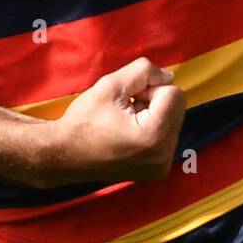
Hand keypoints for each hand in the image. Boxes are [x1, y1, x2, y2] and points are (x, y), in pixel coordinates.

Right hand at [42, 57, 185, 187]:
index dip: (149, 88)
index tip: (126, 100)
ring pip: (173, 121)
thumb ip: (144, 71)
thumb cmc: (84, 120)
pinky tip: (130, 134)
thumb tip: (169, 77)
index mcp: (154, 136)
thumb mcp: (111, 84)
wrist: (65, 155)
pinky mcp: (158, 171)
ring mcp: (161, 167)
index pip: (174, 94)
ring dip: (153, 115)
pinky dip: (153, 130)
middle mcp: (163, 156)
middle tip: (125, 109)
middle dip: (154, 101)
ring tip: (125, 123)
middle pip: (177, 108)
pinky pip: (167, 137)